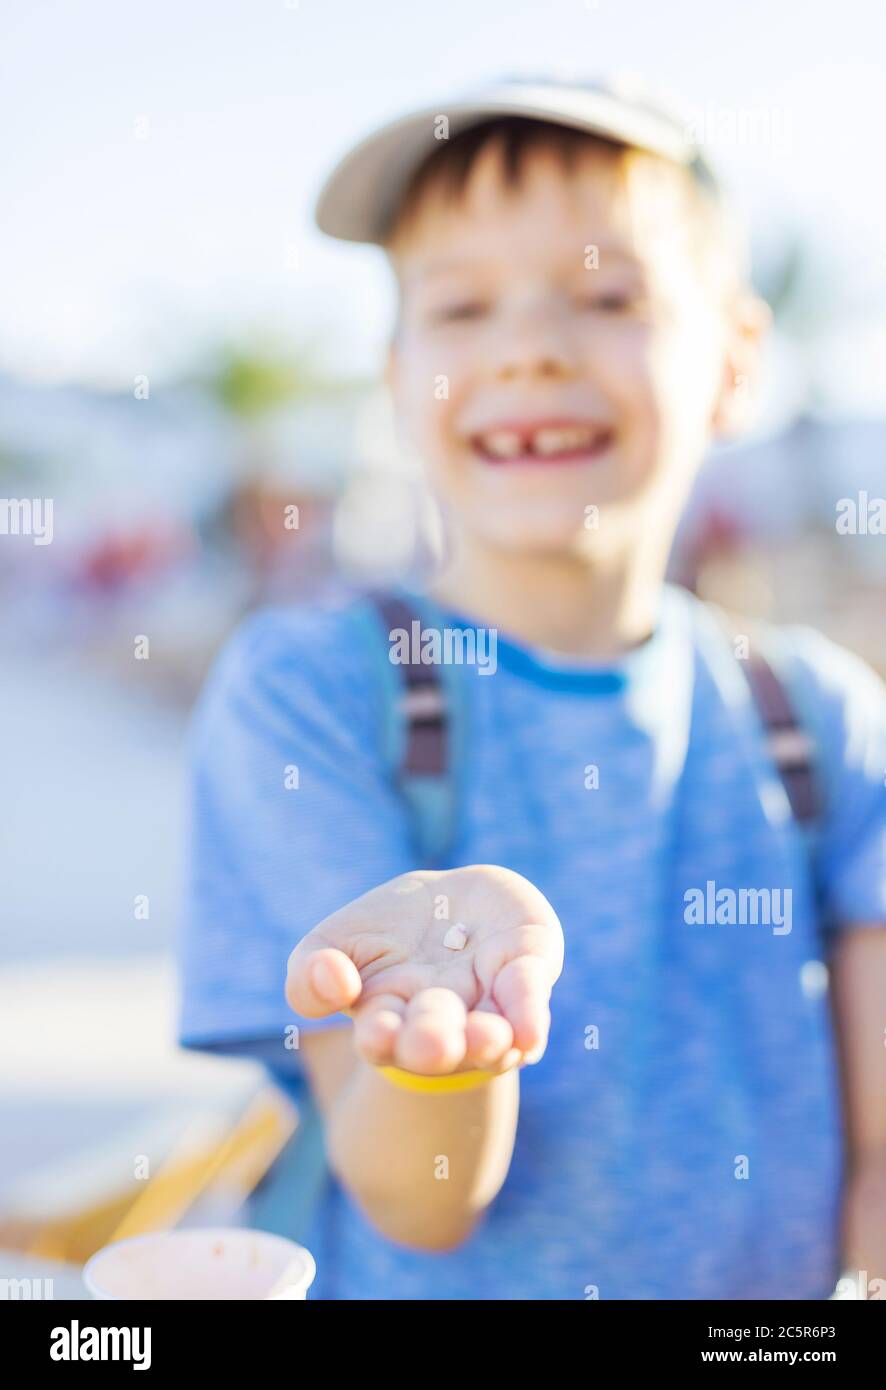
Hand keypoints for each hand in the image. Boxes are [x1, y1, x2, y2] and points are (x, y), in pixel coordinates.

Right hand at [286, 865, 562, 1076]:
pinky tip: (529, 1032)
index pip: (383, 1037)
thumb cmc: (387, 931)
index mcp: (390, 1017)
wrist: (452, 900)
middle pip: (437, 1038)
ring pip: (489, 1028)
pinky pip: (528, 994)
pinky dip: (528, 1011)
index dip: (382, 1037)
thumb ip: (311, 975)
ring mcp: (488, 999)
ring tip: (489, 1039)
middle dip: (434, 1040)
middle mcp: (443, 1019)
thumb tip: (333, 982)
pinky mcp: (526, 968)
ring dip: (488, 1037)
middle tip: (434, 1043)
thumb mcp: (332, 944)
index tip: (379, 1033)